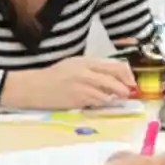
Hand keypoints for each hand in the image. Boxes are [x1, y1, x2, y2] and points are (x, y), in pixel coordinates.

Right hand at [2, 57, 136, 108]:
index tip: (131, 82)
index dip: (127, 75)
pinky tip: (103, 103)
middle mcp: (86, 72)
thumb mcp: (74, 65)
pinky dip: (104, 103)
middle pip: (114, 79)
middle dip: (125, 88)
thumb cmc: (54, 77)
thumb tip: (113, 77)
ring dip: (116, 97)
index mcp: (86, 61)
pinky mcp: (78, 99)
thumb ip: (93, 69)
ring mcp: (83, 86)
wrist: (34, 88)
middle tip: (128, 93)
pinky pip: (98, 102)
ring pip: (108, 93)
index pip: (114, 65)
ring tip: (117, 99)